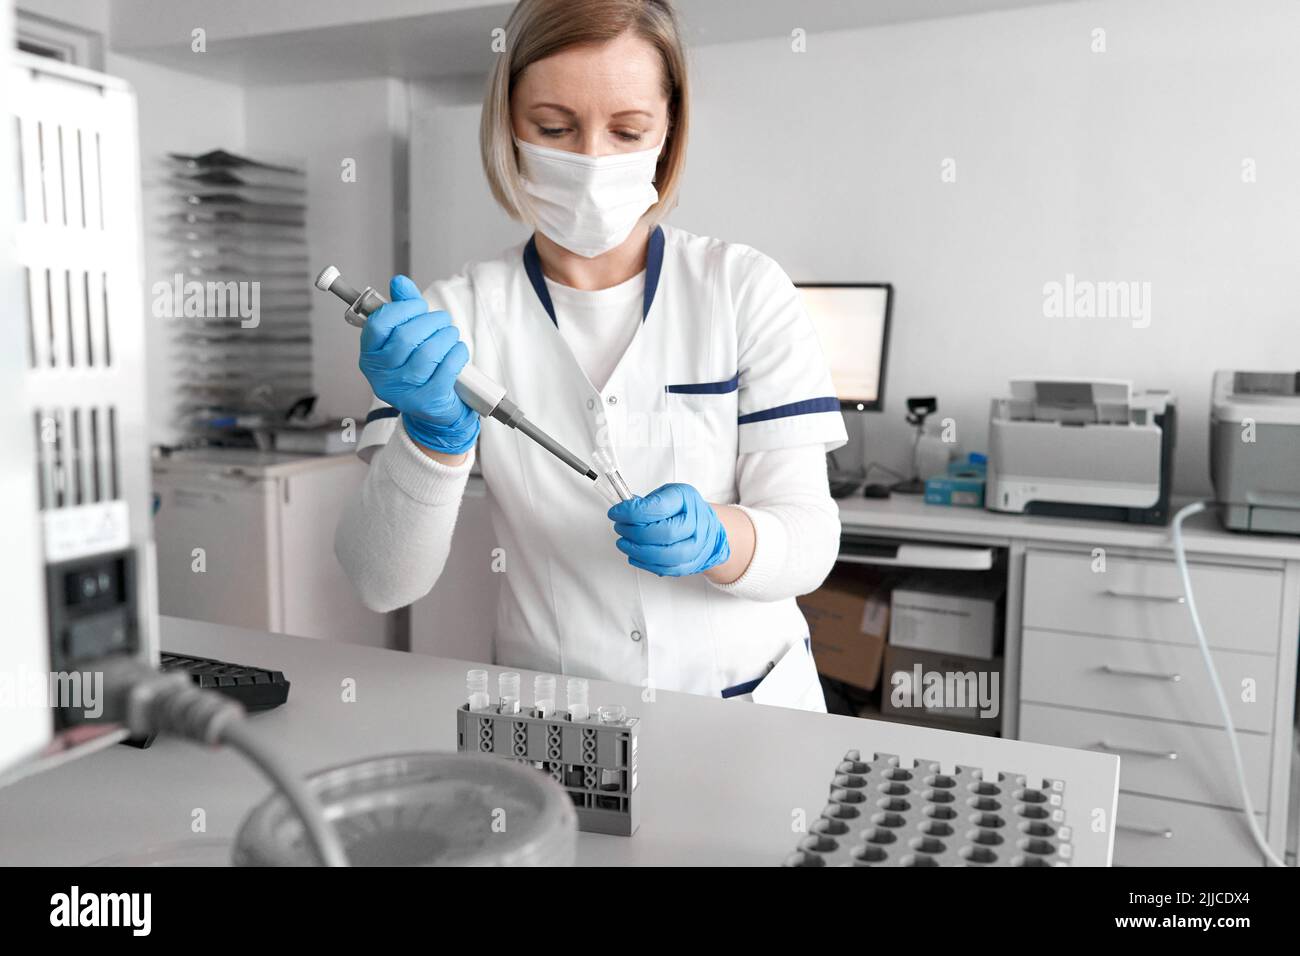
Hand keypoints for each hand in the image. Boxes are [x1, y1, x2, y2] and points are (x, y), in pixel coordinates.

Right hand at [358, 276, 479, 453]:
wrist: (433, 413)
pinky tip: (458, 351)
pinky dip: (457, 354)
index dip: (402, 309)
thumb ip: (403, 310)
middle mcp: (382, 375)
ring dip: (446, 336)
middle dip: (430, 322)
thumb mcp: (406, 339)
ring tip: (450, 335)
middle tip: (441, 321)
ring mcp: (403, 390)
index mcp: (371, 356)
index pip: (379, 324)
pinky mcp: (427, 400)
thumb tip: (400, 282)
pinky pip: (447, 368)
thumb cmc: (419, 370)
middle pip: (407, 337)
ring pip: (428, 352)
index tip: (418, 305)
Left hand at [608, 483, 730, 576]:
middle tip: (620, 528)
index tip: (616, 512)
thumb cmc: (684, 510)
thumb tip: (623, 511)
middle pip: (663, 533)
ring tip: (623, 543)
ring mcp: (696, 545)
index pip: (657, 508)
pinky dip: (645, 564)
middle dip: (634, 532)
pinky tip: (634, 555)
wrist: (710, 528)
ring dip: (637, 551)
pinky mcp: (691, 563)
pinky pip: (666, 569)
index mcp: (686, 499)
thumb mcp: (667, 495)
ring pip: (665, 555)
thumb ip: (646, 502)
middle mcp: (695, 522)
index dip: (631, 512)